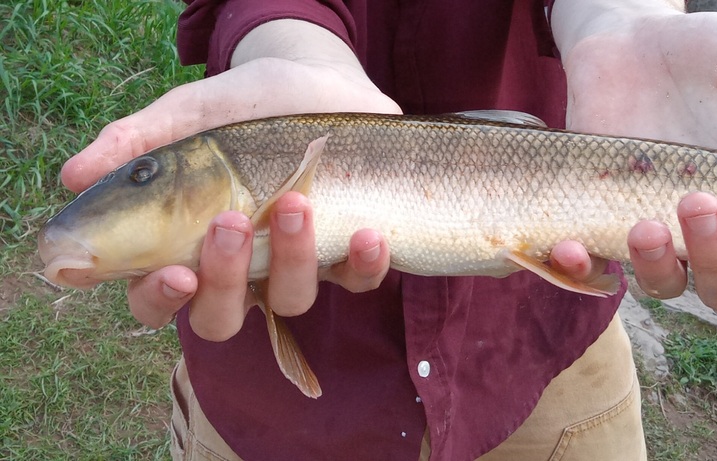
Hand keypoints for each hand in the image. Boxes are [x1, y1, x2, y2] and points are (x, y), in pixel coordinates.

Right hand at [61, 20, 399, 339]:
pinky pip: (360, 282)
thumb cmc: (244, 106)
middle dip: (224, 281)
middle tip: (231, 222)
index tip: (175, 272)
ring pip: (291, 299)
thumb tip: (73, 176)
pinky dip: (365, 265)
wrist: (317, 83)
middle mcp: (242, 268)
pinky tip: (367, 232)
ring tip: (295, 202)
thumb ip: (137, 141)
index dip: (161, 299)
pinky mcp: (350, 253)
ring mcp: (296, 264)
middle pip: (220, 317)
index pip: (158, 299)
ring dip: (292, 259)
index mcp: (189, 244)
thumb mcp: (189, 114)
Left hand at [550, 6, 716, 311]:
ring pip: (664, 288)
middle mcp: (710, 234)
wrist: (632, 36)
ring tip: (647, 221)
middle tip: (702, 201)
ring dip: (660, 268)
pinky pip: (596, 267)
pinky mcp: (600, 220)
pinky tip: (574, 249)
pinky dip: (585, 269)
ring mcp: (654, 229)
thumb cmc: (711, 57)